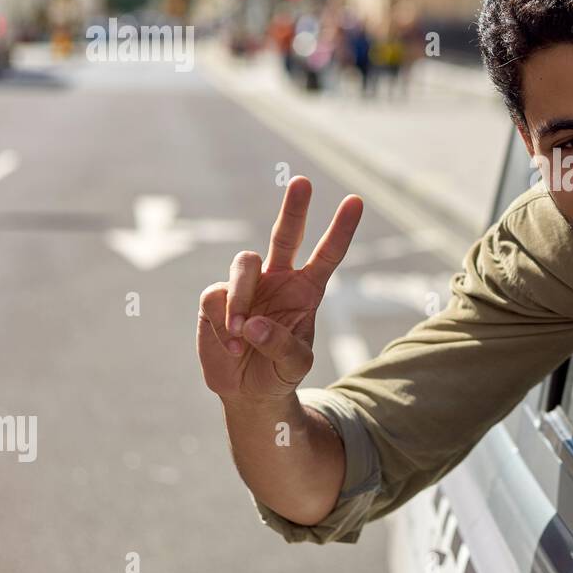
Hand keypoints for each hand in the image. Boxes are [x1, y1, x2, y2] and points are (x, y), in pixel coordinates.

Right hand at [197, 176, 362, 401]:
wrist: (248, 391)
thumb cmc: (280, 371)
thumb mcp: (295, 365)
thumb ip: (281, 345)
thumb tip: (252, 324)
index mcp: (307, 289)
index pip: (328, 254)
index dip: (341, 229)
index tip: (356, 201)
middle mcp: (278, 278)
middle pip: (286, 234)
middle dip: (294, 208)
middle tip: (303, 182)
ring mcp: (246, 285)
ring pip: (244, 264)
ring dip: (242, 299)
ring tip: (242, 335)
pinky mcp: (216, 298)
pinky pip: (216, 297)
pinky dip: (223, 323)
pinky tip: (233, 346)